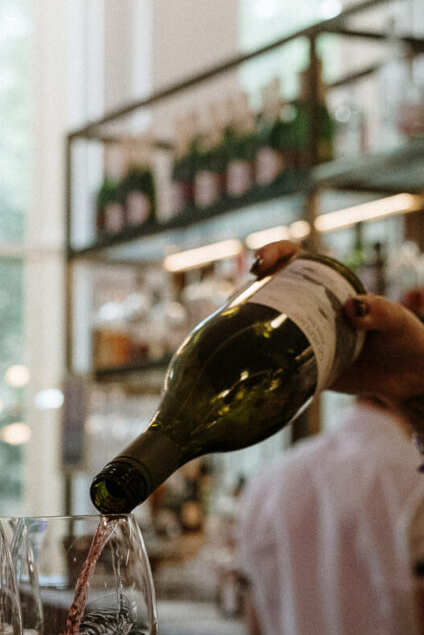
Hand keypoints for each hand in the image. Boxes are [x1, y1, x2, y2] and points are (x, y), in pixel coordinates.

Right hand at [253, 238, 423, 411]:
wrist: (408, 380)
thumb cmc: (407, 341)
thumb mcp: (397, 321)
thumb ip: (380, 311)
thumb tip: (351, 307)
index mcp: (330, 285)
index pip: (294, 259)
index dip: (273, 254)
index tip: (261, 263)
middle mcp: (311, 307)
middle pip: (270, 290)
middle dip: (247, 290)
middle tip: (237, 299)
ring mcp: (304, 336)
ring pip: (266, 324)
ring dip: (243, 324)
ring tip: (229, 329)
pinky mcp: (302, 365)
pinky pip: (275, 360)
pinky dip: (255, 360)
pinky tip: (238, 363)